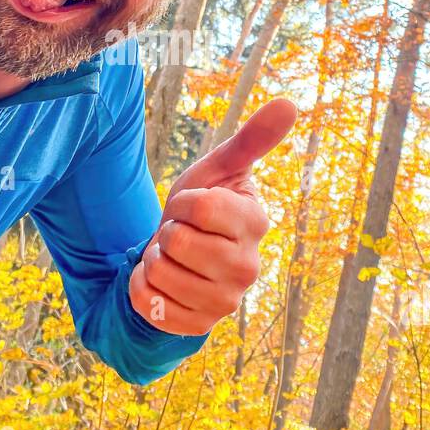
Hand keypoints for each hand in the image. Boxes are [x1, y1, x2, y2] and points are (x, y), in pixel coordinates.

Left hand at [129, 98, 297, 335]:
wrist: (180, 256)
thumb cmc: (201, 207)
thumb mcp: (219, 169)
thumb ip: (251, 139)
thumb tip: (289, 103)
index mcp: (256, 224)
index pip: (196, 207)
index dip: (181, 202)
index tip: (190, 207)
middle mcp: (249, 268)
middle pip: (176, 241)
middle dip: (166, 231)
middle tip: (180, 234)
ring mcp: (225, 302)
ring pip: (159, 272)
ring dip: (153, 259)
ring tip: (172, 256)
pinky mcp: (197, 327)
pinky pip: (147, 302)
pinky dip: (140, 287)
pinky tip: (160, 282)